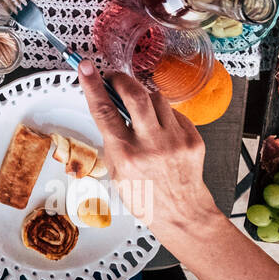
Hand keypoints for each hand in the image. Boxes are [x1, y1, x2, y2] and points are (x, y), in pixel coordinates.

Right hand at [76, 59, 217, 241]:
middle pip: (135, 94)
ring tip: (140, 111)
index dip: (92, 85)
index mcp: (126, 154)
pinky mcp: (192, 138)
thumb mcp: (116, 170)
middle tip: (114, 78)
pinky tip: (161, 129)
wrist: (181, 212)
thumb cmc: (144, 195)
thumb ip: (112, 137)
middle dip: (121, 79)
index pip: (103, 110)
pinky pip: (174, 112)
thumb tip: (108, 106)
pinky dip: (163, 115)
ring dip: (143, 98)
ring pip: (156, 98)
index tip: (86, 67)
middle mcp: (151, 145)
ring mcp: (175, 140)